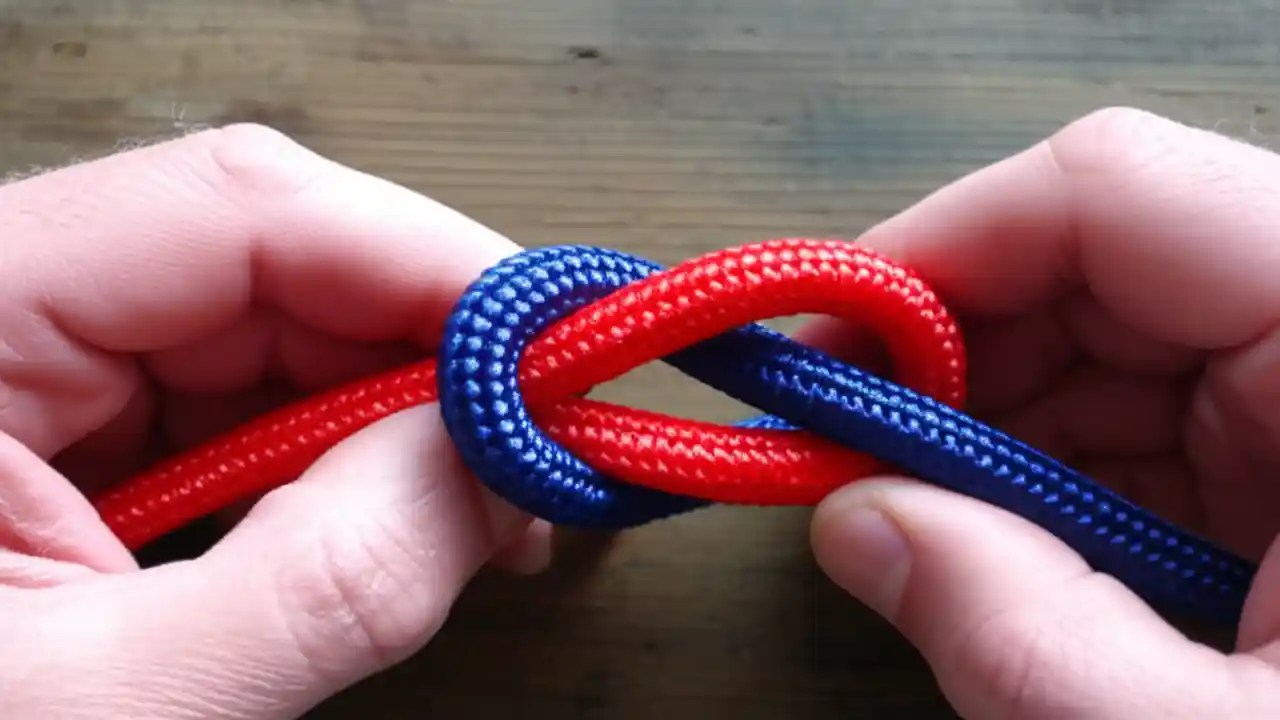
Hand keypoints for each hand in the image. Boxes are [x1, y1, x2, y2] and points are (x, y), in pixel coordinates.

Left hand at [0, 126, 551, 717]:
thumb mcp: (108, 707)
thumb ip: (317, 584)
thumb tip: (494, 467)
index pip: (234, 213)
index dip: (424, 264)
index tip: (555, 346)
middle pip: (273, 260)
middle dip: (434, 354)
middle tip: (546, 449)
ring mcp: (37, 365)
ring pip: (279, 332)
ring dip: (405, 414)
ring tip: (493, 507)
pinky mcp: (78, 429)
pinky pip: (250, 402)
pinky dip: (350, 458)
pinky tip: (410, 516)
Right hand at [806, 107, 1279, 716]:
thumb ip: (1014, 631)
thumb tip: (851, 519)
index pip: (1121, 197)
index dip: (944, 248)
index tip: (827, 343)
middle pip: (1106, 257)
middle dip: (954, 350)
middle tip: (849, 454)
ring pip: (1115, 339)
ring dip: (996, 425)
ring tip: (924, 522)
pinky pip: (1153, 421)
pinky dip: (1055, 478)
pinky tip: (1012, 552)